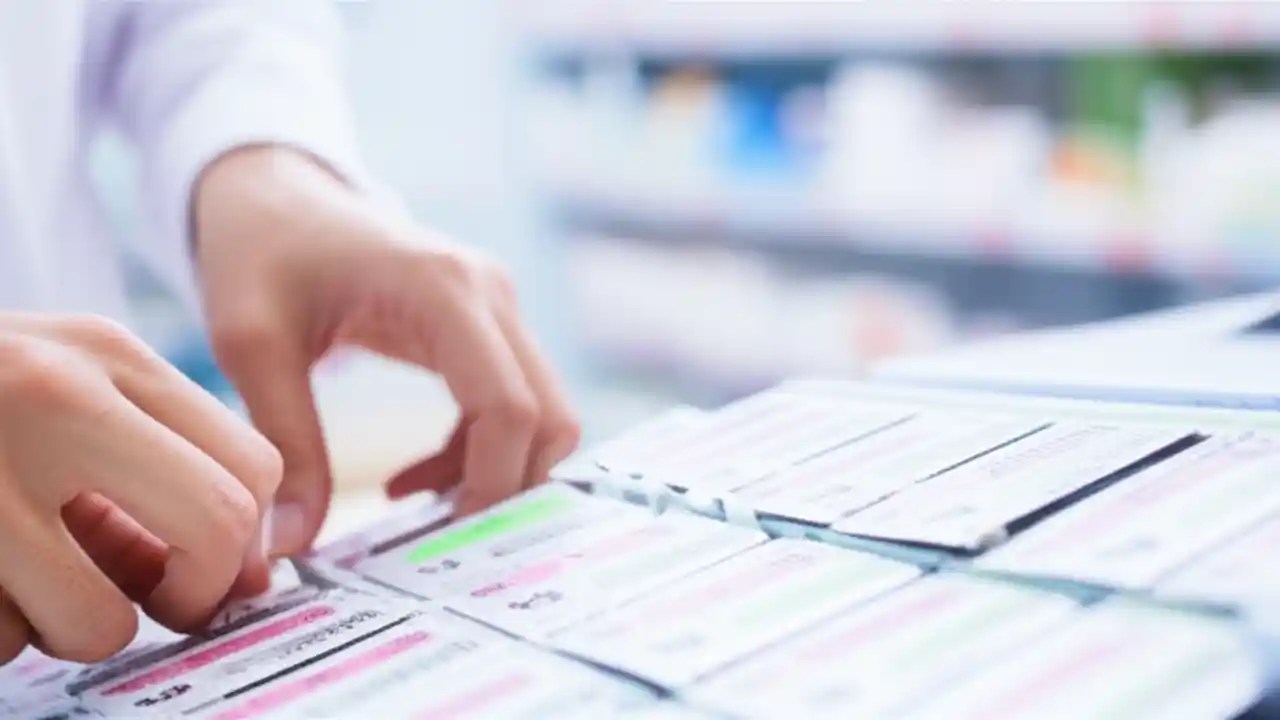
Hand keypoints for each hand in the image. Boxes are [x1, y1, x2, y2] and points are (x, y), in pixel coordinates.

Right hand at [0, 314, 280, 664]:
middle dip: (195, 592)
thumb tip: (246, 579)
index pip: (253, 466)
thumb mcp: (63, 384)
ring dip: (67, 627)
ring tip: (19, 580)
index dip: (242, 541)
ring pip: (98, 622)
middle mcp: (56, 398)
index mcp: (107, 354)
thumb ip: (158, 459)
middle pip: (213, 531)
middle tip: (149, 599)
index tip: (204, 568)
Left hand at [195, 147, 579, 557]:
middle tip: (438, 539)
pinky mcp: (488, 323)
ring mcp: (497, 305)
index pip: (509, 406)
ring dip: (495, 470)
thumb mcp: (251, 345)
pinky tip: (414, 475)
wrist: (275, 195)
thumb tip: (292, 543)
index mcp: (442, 290)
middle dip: (507, 487)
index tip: (442, 544)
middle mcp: (489, 293)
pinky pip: (514, 403)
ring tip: (412, 499)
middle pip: (548, 415)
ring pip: (542, 413)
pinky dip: (481, 451)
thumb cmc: (259, 254)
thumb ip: (285, 440)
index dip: (491, 485)